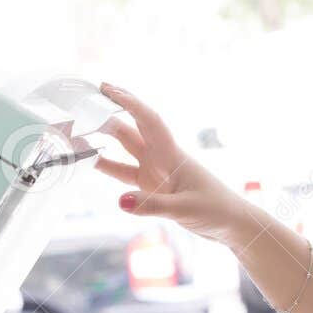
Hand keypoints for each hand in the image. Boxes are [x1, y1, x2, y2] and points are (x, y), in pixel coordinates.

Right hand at [93, 82, 245, 245]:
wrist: (233, 224)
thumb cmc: (216, 210)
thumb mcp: (184, 209)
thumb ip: (152, 205)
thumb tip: (121, 201)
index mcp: (172, 155)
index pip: (147, 120)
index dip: (128, 102)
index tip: (106, 89)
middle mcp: (162, 159)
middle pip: (131, 129)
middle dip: (109, 112)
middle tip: (84, 99)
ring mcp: (157, 172)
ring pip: (125, 148)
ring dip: (104, 137)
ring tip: (79, 126)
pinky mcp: (155, 187)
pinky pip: (125, 171)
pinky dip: (108, 165)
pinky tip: (90, 161)